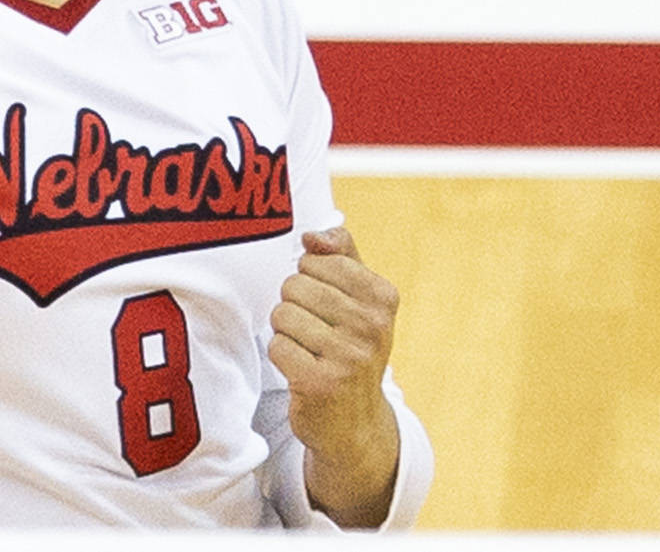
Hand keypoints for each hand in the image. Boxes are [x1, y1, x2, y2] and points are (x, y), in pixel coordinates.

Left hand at [269, 225, 400, 525]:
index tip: (328, 306)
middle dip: (295, 306)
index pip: (316, 259)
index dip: (309, 279)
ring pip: (282, 314)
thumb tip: (312, 236)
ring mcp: (349, 357)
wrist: (355, 422)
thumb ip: (340, 252)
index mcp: (382, 296)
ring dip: (286, 332)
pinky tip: (303, 370)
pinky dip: (282, 356)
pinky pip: (276, 346)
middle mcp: (372, 325)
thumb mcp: (359, 297)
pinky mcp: (321, 384)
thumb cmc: (350, 346)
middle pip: (295, 284)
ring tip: (309, 350)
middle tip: (316, 332)